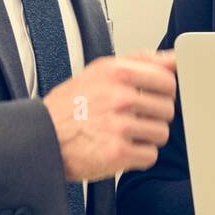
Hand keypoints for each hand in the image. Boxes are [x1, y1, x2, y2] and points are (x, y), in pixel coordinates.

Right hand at [43, 51, 176, 181]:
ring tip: (122, 133)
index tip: (150, 97)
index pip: (168, 81)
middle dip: (153, 116)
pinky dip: (138, 156)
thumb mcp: (101, 71)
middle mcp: (119, 97)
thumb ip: (141, 61)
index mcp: (117, 73)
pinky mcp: (118, 152)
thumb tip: (175, 58)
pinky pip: (150, 155)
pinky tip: (120, 148)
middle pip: (168, 109)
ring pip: (161, 133)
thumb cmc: (71, 104)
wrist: (39, 138)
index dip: (163, 92)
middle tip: (130, 118)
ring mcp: (119, 126)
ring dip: (146, 137)